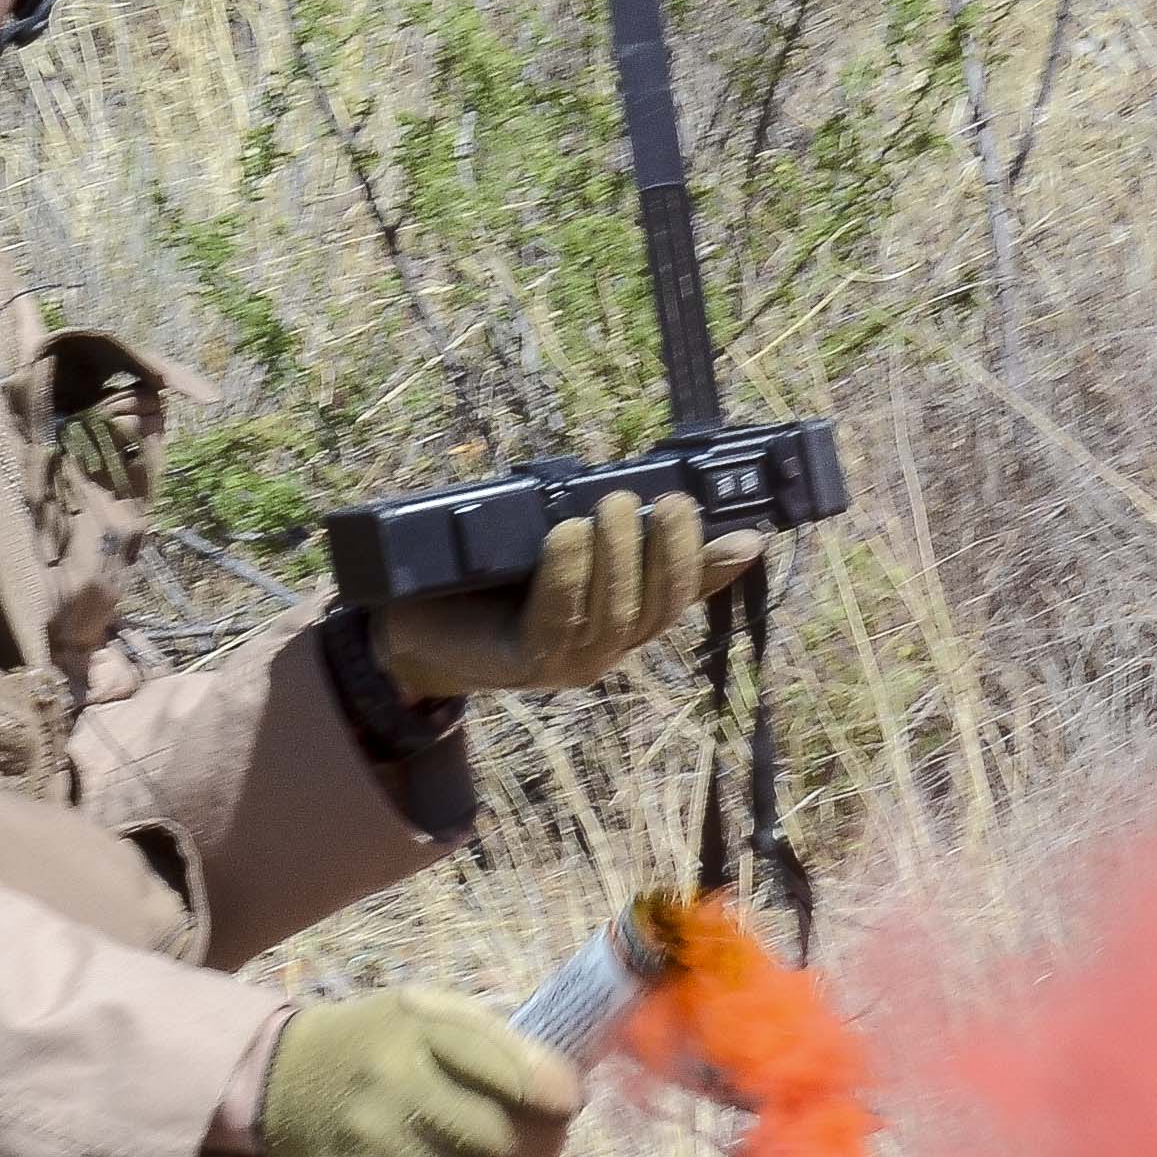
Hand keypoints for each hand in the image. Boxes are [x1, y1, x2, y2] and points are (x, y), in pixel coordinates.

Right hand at [255, 988, 581, 1156]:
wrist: (281, 1075)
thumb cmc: (379, 1038)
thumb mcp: (428, 1010)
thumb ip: (492, 1040)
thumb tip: (566, 1088)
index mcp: (423, 1025)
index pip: (515, 1070)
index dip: (558, 1095)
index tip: (569, 1101)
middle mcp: (398, 1080)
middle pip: (501, 1137)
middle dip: (545, 1145)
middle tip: (551, 1142)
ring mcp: (376, 1138)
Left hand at [372, 487, 766, 699]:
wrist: (411, 620)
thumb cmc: (488, 575)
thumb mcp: (557, 542)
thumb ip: (609, 527)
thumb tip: (670, 493)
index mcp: (620, 620)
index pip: (682, 599)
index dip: (715, 570)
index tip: (744, 534)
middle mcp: (602, 649)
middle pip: (658, 611)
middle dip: (669, 554)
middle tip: (662, 501)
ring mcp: (566, 662)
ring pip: (614, 617)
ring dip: (620, 558)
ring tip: (614, 506)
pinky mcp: (523, 663)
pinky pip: (557, 619)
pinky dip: (567, 573)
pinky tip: (567, 534)